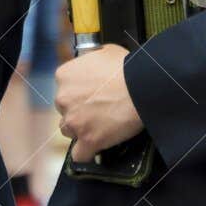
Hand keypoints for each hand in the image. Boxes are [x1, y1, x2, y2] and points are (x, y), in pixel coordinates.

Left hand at [55, 45, 143, 161]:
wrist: (142, 87)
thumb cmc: (128, 68)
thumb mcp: (106, 51)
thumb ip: (92, 60)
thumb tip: (95, 63)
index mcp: (65, 75)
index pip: (64, 88)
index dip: (78, 92)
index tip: (90, 94)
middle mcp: (63, 98)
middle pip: (64, 110)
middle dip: (79, 110)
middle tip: (99, 108)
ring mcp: (74, 121)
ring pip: (69, 131)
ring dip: (81, 129)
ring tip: (100, 126)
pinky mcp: (87, 140)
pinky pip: (79, 154)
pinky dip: (87, 152)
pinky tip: (96, 147)